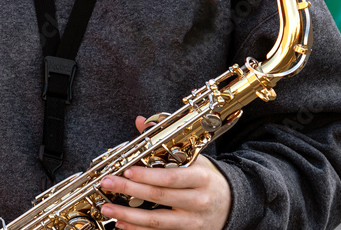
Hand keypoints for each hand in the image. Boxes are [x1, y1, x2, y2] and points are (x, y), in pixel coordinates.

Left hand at [97, 116, 231, 229]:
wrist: (232, 204)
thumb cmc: (206, 178)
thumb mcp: (194, 156)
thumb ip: (166, 141)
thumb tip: (142, 122)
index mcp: (200, 178)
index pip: (171, 177)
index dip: (147, 175)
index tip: (126, 170)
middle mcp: (198, 201)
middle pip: (160, 197)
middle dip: (130, 190)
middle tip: (108, 183)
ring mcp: (192, 222)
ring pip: (157, 222)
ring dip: (129, 216)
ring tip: (107, 208)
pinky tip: (121, 224)